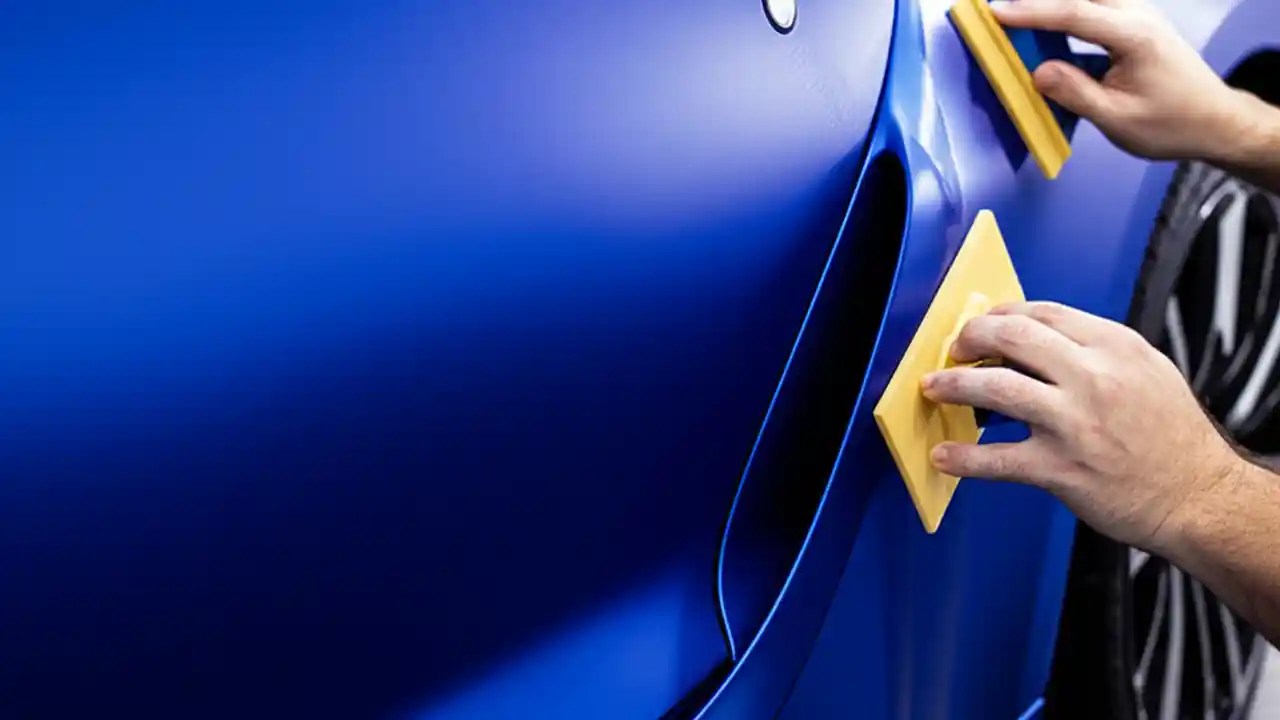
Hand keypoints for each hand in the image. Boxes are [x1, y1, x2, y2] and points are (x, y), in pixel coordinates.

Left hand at [921, 302, 1242, 552]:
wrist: (1200, 496)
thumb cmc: (1173, 437)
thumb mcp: (1146, 372)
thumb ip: (1095, 352)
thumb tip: (1037, 343)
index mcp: (1114, 348)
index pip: (1043, 313)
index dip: (1002, 315)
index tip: (984, 324)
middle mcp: (1093, 378)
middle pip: (1013, 338)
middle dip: (972, 338)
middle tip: (955, 350)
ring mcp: (1074, 424)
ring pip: (997, 389)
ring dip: (955, 386)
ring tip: (934, 388)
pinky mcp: (1061, 468)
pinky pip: (998, 459)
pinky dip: (964, 458)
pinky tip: (945, 456)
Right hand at [990, 0, 1260, 162]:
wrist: (1215, 123)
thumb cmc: (1173, 124)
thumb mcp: (1117, 118)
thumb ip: (1075, 94)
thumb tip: (1039, 72)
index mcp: (1134, 37)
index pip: (1073, 14)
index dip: (1031, 13)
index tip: (997, 13)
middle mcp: (1139, 18)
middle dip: (1040, 1)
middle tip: (1003, 10)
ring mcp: (1140, 19)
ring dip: (1056, 6)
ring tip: (1021, 17)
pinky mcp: (1137, 28)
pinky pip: (1097, 10)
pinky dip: (1070, 14)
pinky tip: (1051, 27)